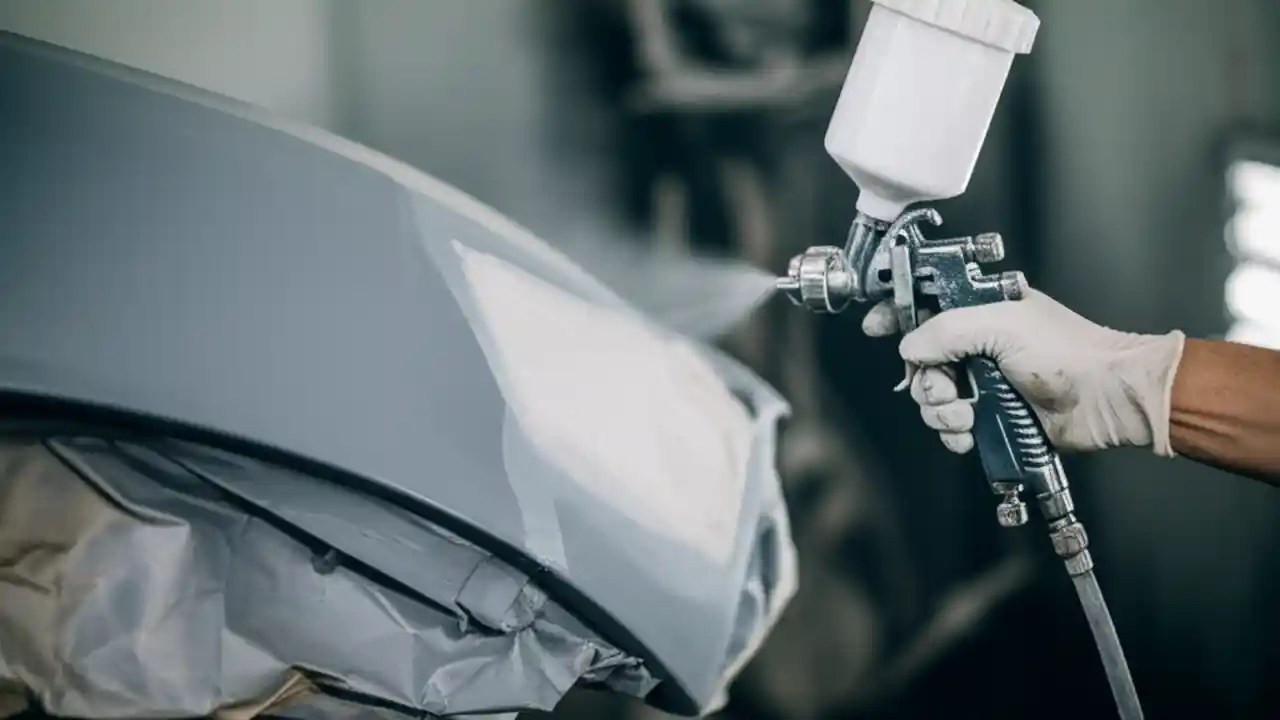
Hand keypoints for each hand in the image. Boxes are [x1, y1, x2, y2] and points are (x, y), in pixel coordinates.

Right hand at [861, 290, 1185, 455]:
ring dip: (941, 412)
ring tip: (967, 415)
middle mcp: (978, 344)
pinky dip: (953, 433)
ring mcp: (984, 382)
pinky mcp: (991, 415)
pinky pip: (951, 426)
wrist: (1106, 398)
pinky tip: (968, 434)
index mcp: (981, 310)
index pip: (926, 304)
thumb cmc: (1068, 352)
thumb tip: (909, 348)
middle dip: (925, 381)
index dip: (896, 313)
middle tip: (947, 389)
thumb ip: (946, 330)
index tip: (875, 326)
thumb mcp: (1001, 324)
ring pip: (932, 398)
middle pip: (920, 361)